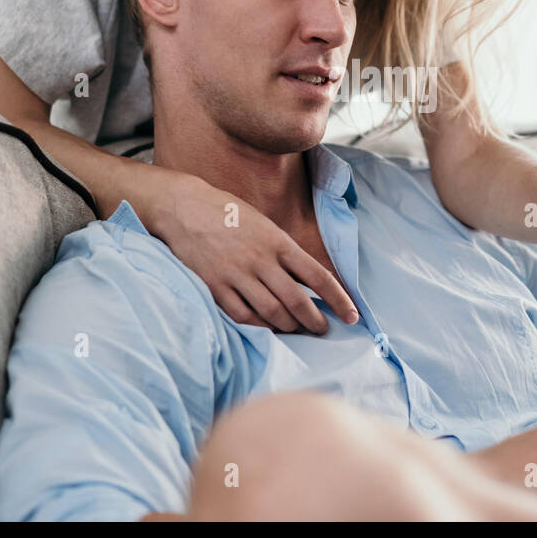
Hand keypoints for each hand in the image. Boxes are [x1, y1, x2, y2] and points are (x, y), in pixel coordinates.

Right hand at [135, 166, 358, 333]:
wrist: (184, 207)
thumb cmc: (228, 214)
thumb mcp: (265, 224)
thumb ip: (284, 251)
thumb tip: (308, 280)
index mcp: (278, 242)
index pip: (318, 276)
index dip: (339, 299)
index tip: (352, 315)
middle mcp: (261, 260)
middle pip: (297, 301)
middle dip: (315, 321)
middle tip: (323, 330)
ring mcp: (237, 275)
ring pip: (272, 313)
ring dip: (290, 326)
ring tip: (297, 329)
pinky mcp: (215, 287)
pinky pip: (243, 316)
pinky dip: (259, 326)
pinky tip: (268, 328)